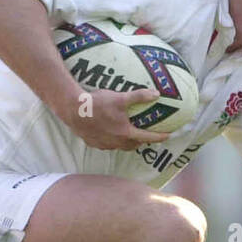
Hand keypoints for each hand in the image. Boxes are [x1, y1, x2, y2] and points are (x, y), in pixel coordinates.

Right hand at [55, 88, 170, 150]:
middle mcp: (115, 142)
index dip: (159, 137)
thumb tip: (157, 94)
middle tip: (145, 135)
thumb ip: (139, 96)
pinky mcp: (93, 143)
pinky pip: (106, 145)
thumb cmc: (98, 104)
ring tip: (128, 135)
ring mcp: (103, 144)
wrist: (74, 110)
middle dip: (141, 141)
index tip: (168, 136)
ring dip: (126, 142)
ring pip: (119, 147)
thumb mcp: (120, 98)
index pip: (147, 137)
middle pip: (133, 145)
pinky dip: (112, 141)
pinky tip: (109, 134)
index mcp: (125, 133)